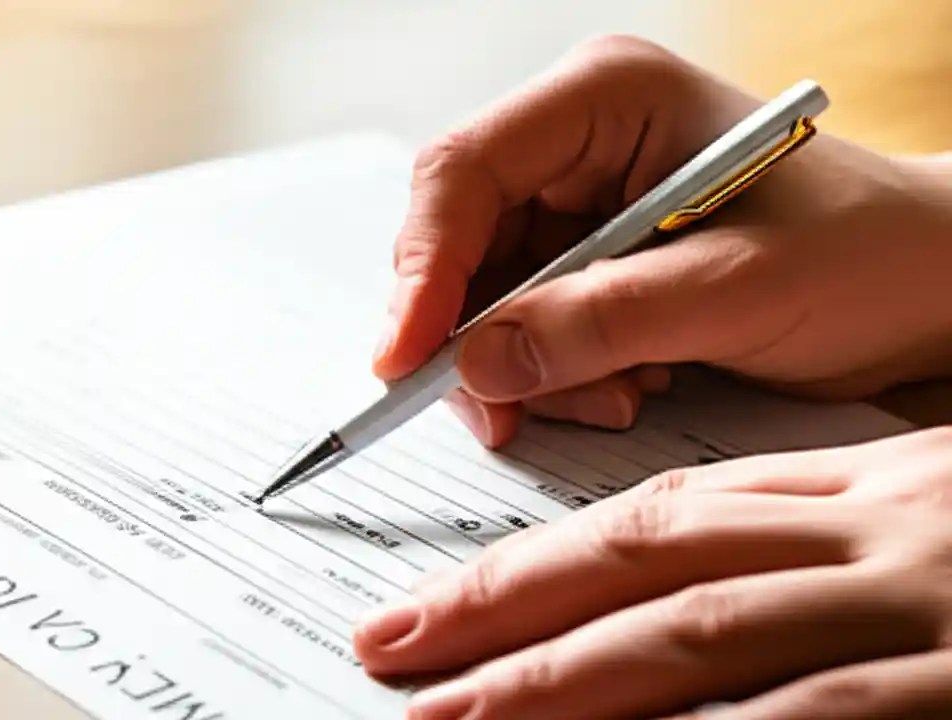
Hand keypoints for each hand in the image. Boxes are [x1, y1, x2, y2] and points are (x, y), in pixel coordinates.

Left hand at [352, 428, 951, 718]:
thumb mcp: (935, 534)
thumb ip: (807, 560)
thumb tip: (671, 606)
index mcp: (856, 489)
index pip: (663, 512)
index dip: (535, 559)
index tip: (440, 601)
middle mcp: (873, 530)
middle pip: (650, 555)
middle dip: (506, 606)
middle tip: (392, 648)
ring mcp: (919, 601)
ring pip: (698, 627)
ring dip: (563, 678)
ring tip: (452, 719)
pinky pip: (805, 713)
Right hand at [372, 35, 951, 445]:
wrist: (926, 292)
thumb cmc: (866, 254)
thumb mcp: (737, 288)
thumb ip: (603, 322)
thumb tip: (478, 364)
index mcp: (603, 100)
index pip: (464, 172)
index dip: (421, 267)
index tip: (407, 358)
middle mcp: (574, 147)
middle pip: (458, 242)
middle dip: (475, 338)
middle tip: (502, 412)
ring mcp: (576, 208)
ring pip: (483, 300)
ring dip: (527, 369)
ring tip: (617, 393)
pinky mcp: (587, 266)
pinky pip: (524, 331)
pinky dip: (555, 378)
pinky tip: (626, 385)